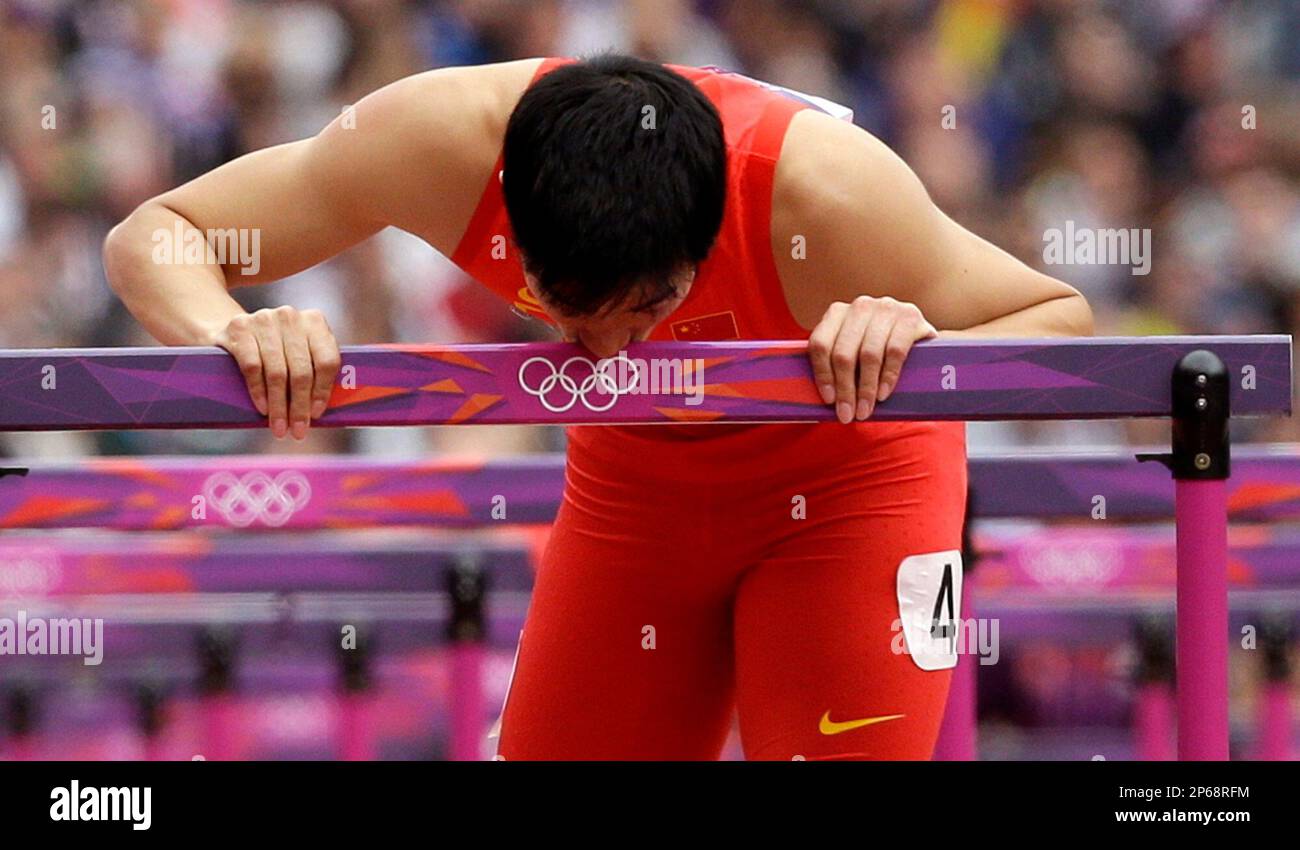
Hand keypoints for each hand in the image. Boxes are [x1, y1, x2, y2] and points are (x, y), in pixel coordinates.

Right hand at [210, 307, 340, 438]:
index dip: (323, 391)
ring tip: (279, 427)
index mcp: (315, 322)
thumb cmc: (277, 349)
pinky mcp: (239, 328)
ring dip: (279, 406)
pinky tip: (262, 408)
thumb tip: (319, 413)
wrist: (235, 329)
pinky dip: (258, 392)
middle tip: (297, 431)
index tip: (317, 415)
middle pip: (301, 371)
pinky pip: (252, 367)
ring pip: (277, 372)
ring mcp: (264, 320)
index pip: (327, 360)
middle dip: (299, 407)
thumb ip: (314, 372)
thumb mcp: (299, 352)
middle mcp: (290, 317)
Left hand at [808, 296, 936, 422]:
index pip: (820, 344)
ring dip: (866, 389)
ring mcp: (886, 308)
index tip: (829, 400)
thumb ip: (836, 364)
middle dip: (845, 389)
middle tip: (847, 415)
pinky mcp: (911, 317)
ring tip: (865, 410)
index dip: (822, 374)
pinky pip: (895, 352)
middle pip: (844, 353)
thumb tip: (826, 400)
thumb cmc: (878, 349)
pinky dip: (887, 377)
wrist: (919, 337)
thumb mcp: (854, 351)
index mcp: (837, 312)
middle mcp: (860, 306)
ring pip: (868, 355)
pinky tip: (883, 394)